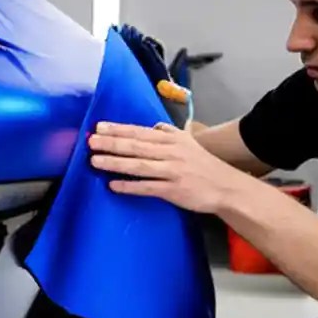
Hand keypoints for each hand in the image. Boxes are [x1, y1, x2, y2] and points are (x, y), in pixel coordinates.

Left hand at [87, 120, 247, 213]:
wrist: (227, 187)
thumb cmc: (204, 165)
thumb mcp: (188, 142)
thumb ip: (169, 133)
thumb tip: (152, 127)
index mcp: (172, 139)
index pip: (140, 132)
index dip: (119, 129)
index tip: (99, 127)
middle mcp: (171, 152)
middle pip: (136, 146)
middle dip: (111, 143)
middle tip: (91, 141)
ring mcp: (172, 171)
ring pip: (138, 165)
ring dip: (115, 163)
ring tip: (94, 161)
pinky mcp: (174, 190)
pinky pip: (147, 187)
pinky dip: (129, 186)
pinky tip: (113, 185)